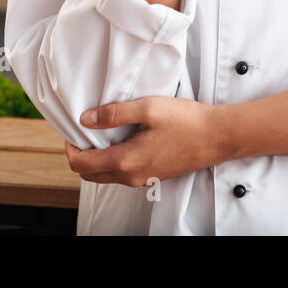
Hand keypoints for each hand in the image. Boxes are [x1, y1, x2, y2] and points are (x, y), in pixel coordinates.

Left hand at [64, 96, 228, 186]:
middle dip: (80, 154)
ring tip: (103, 132)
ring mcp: (143, 179)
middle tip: (84, 131)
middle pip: (89, 174)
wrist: (217, 137)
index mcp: (126, 161)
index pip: (81, 164)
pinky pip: (123, 173)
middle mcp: (131, 176)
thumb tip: (86, 119)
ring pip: (106, 175)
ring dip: (97, 158)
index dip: (70, 147)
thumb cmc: (187, 121)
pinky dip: (113, 160)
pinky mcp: (153, 177)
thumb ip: (114, 114)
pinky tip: (123, 139)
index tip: (74, 128)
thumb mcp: (148, 108)